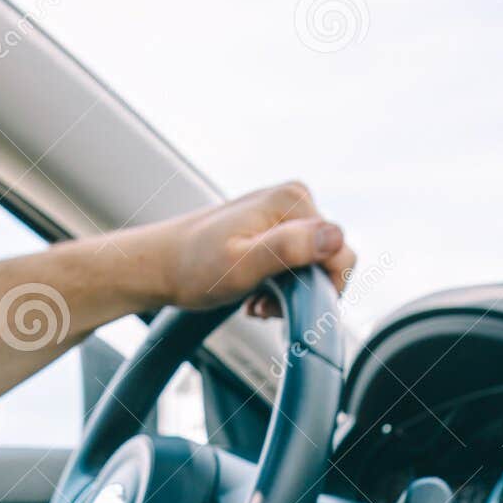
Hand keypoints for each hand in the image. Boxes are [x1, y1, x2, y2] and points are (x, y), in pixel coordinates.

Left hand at [147, 182, 354, 315]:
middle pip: (329, 260)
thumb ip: (288, 249)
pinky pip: (298, 262)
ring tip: (255, 300)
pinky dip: (281, 285)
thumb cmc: (193, 268)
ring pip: (314, 265)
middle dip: (303, 292)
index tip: (279, 303)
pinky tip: (255, 293)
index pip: (340, 255)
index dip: (317, 290)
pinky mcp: (276, 227)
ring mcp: (285, 212)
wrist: (161, 264)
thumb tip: (335, 237)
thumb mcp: (242, 265)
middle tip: (262, 304)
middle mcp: (294, 198)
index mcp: (293, 201)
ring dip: (290, 293)